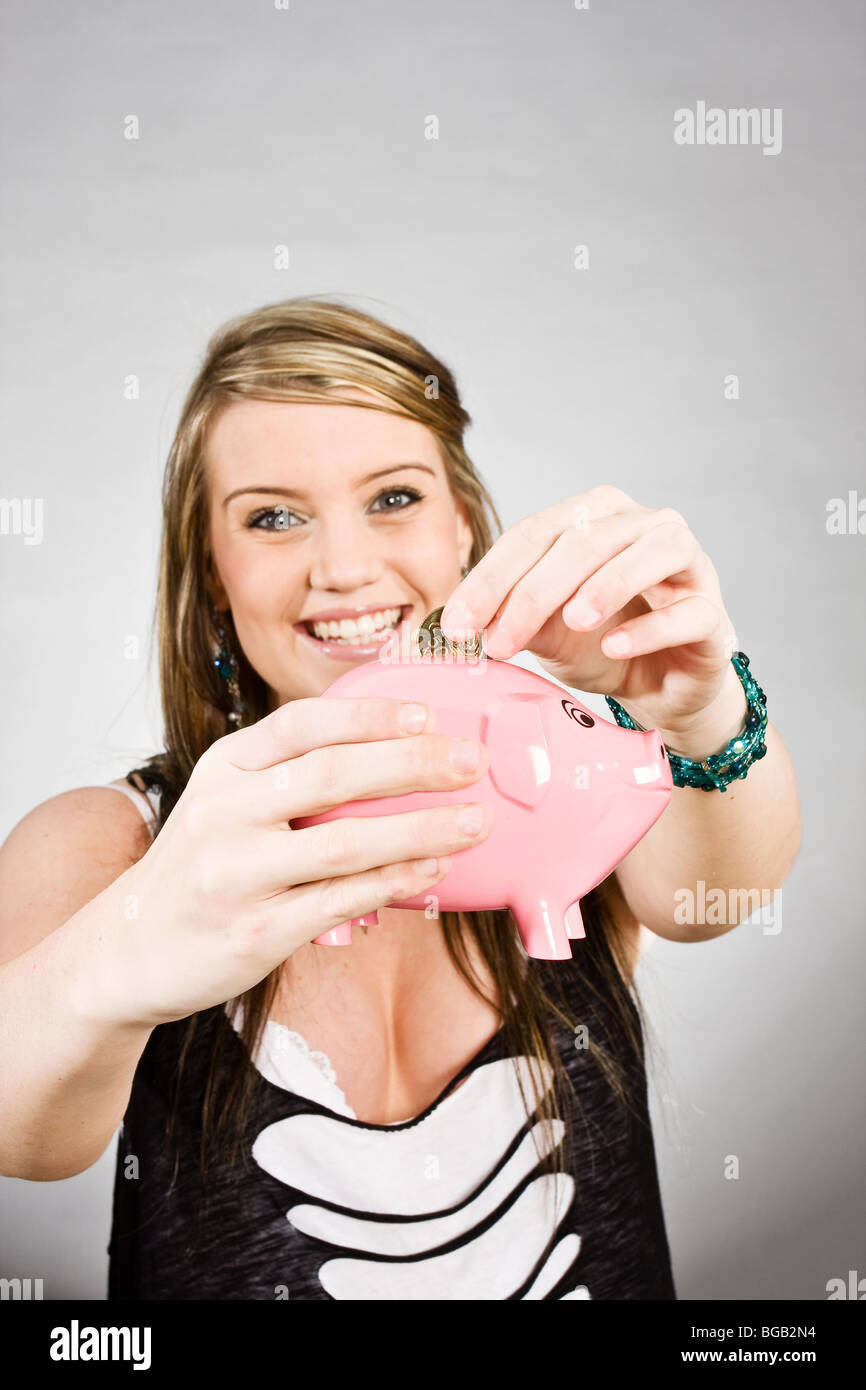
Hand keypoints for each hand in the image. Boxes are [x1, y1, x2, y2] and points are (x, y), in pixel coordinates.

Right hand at [93, 698, 491, 1028]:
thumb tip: (394, 752)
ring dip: (420, 829)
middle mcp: (225, 812)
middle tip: (471, 761)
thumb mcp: (226, 802)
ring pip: (345, 842)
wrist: (132, 950)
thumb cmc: (202, 867)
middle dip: (413, 763)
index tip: (426, 713)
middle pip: (333, 774)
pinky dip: (394, 882)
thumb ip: (289, 776)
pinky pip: (340, 899)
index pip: (302, 723)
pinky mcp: (256, 930)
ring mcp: (238, 873)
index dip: (369, 715)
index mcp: (224, 768)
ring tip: (474, 821)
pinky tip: (434, 870)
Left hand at [439, 485, 745, 752]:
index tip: (458, 624)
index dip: (491, 578)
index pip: (534, 533)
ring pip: (646, 555)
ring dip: (604, 586)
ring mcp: (686, 564)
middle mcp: (644, 525)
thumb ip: (512, 617)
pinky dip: (648, 628)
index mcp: (596, 517)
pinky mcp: (712, 611)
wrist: (662, 691)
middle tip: (497, 642)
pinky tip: (616, 646)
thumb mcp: (546, 633)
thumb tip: (464, 622)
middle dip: (531, 593)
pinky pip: (686, 611)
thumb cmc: (604, 648)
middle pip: (584, 540)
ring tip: (570, 622)